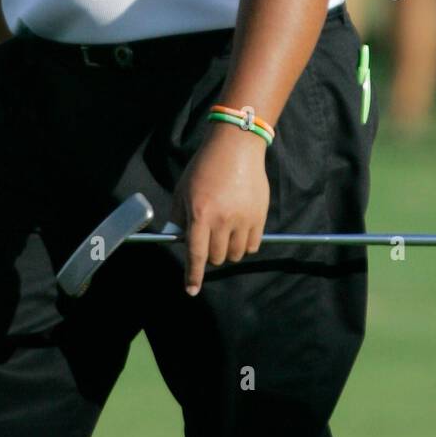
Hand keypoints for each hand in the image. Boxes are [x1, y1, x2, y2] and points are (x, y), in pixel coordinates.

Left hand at [169, 124, 269, 295]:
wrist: (236, 146)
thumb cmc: (205, 166)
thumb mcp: (183, 189)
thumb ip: (178, 217)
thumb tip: (176, 239)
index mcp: (200, 214)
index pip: (195, 255)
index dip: (192, 276)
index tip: (191, 290)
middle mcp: (222, 220)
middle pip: (216, 258)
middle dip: (209, 254)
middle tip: (208, 237)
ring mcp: (243, 219)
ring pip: (235, 255)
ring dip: (228, 250)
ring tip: (224, 232)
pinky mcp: (259, 216)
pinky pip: (252, 245)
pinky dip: (244, 244)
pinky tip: (239, 230)